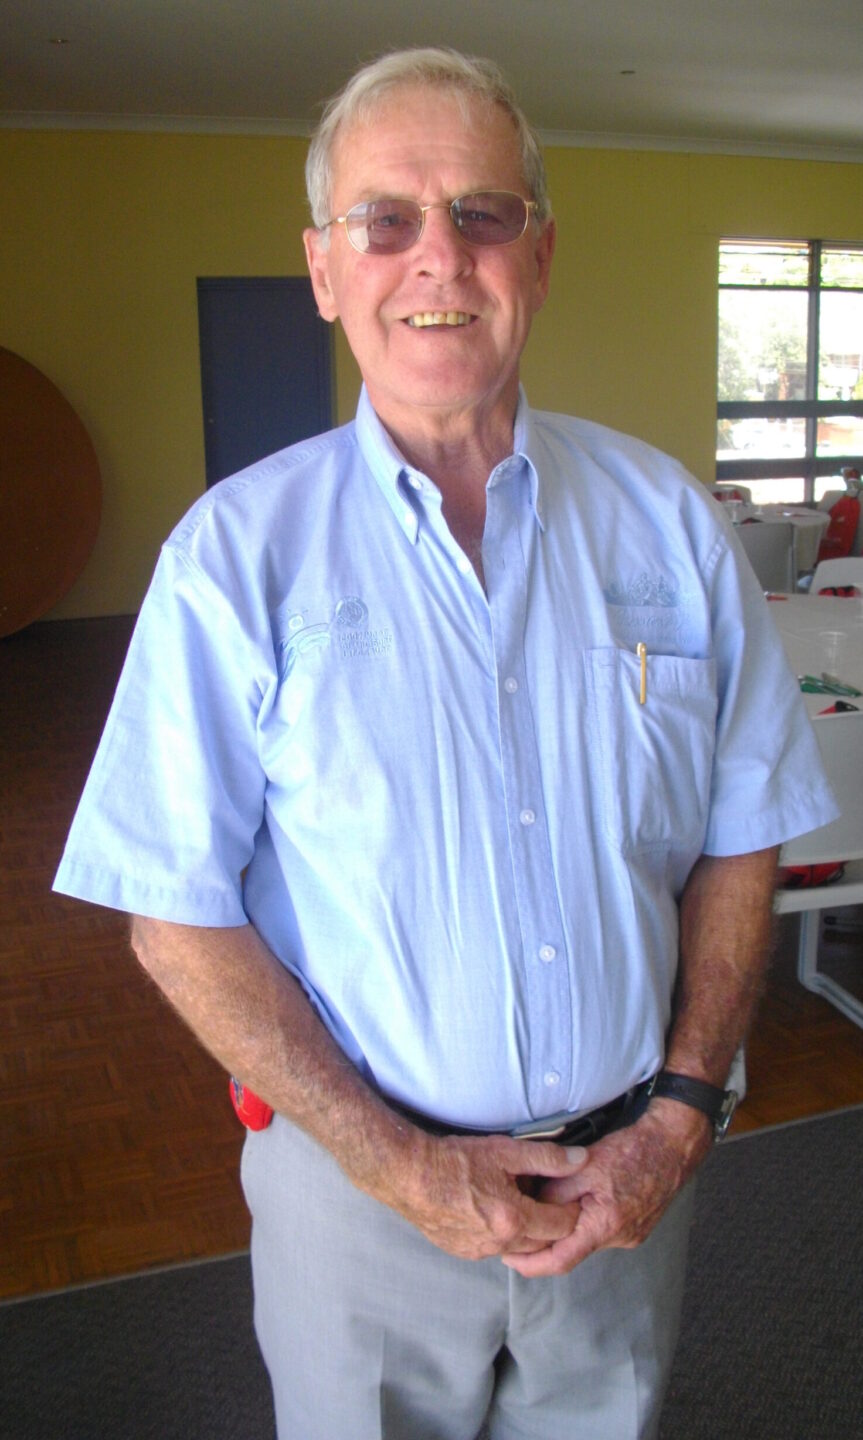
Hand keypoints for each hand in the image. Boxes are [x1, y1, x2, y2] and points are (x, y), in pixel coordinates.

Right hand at [377, 1130, 589, 1261]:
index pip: (563, 1226)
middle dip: (552, 1223)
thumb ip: (547, 1158)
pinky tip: (494, 1209)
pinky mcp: (462, 1251)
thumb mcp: (504, 1151)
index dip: (572, 1208)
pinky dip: (503, 1235)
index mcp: (514, 1220)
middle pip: (544, 1243)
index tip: (571, 1193)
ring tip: (521, 1201)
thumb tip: (581, 1159)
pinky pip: (494, 1249)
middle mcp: (499, 1244)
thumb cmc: (455, 1160)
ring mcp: (479, 1251)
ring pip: (519, 1249)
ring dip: (527, 1231)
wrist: (408, 1175)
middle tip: (550, 1197)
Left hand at [501, 1099, 711, 1277]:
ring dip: (567, 1228)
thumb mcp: (584, 1167)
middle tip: (520, 1225)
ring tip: (547, 1208)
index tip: (508, 1258)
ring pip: (587, 1239)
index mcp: (604, 1226)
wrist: (672, 1146)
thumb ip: (556, 1192)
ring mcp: (630, 1236)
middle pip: (573, 1250)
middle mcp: (619, 1238)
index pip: (560, 1260)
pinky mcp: (636, 1228)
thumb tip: (532, 1207)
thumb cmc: (631, 1151)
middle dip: (546, 1240)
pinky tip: (577, 1204)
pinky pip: (601, 1232)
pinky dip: (585, 1222)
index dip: (531, 1263)